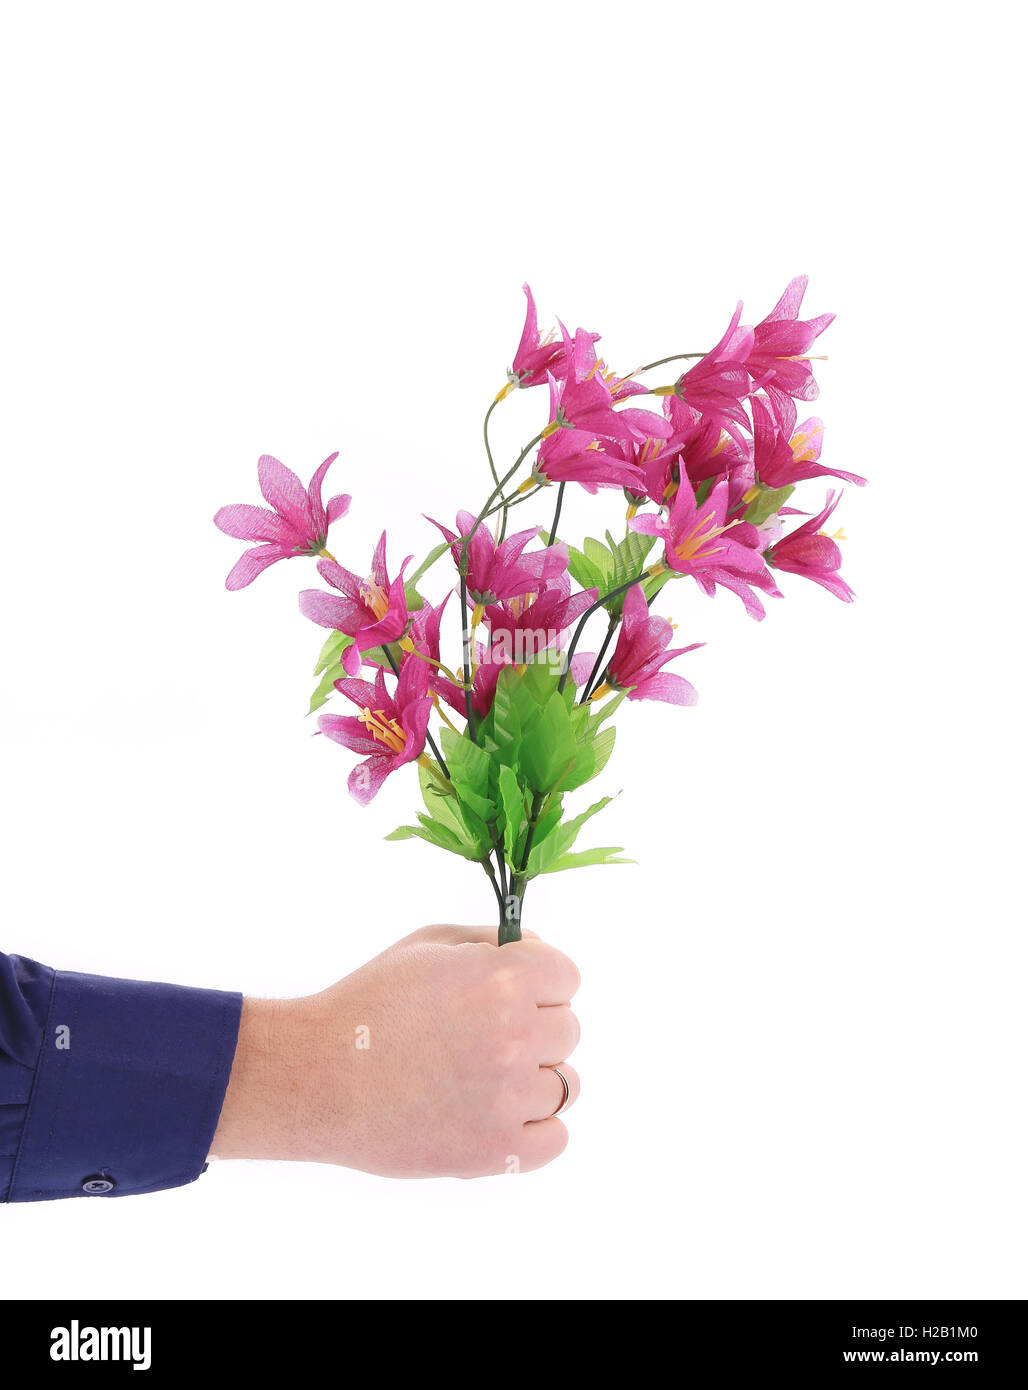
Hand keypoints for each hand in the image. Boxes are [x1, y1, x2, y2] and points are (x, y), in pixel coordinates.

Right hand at [210, 924, 580, 1176]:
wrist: (318, 1077)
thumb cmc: (369, 1004)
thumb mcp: (428, 946)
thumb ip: (492, 942)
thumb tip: (539, 951)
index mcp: (502, 979)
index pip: (567, 976)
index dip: (541, 982)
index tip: (514, 993)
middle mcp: (515, 1035)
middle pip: (568, 1029)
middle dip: (534, 1028)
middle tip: (482, 1037)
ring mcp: (509, 1097)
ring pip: (567, 1084)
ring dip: (535, 1080)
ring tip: (483, 1078)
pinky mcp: (495, 1150)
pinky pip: (557, 1139)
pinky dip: (536, 1130)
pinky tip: (497, 1115)